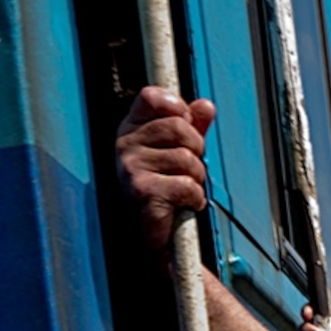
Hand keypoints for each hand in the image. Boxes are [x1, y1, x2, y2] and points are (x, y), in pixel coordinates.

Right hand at [114, 87, 216, 256]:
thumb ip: (193, 125)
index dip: (178, 107)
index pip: (152, 96)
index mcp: (131, 128)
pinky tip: (185, 203)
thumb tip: (206, 105)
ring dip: (197, 177)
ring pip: (186, 157)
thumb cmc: (165, 190)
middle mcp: (124, 144)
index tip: (186, 126)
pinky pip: (186, 184)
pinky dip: (195, 197)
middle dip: (197, 149)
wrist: (155, 234)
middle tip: (190, 168)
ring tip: (184, 189)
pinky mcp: (141, 191)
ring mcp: (130, 167)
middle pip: (179, 126)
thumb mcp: (180, 150)